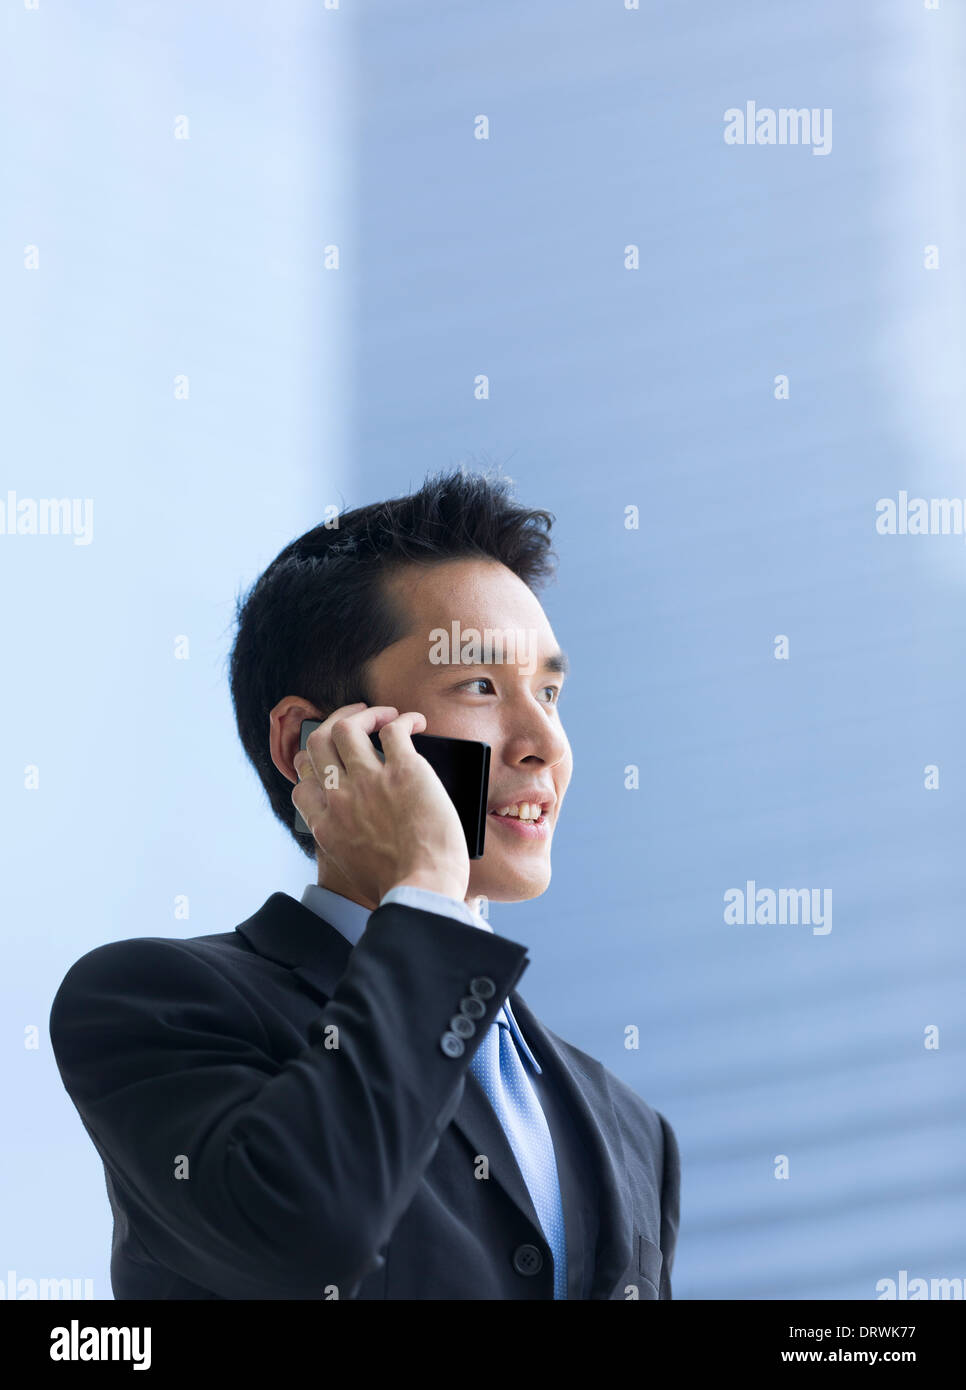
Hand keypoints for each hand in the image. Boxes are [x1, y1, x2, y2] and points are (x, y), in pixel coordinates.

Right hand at [291, 703, 470, 906]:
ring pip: (347, 727)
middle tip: (355, 719)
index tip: (331, 759)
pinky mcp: (404, 771)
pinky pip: (394, 729)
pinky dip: (404, 719)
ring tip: (385, 715)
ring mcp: (368, 781)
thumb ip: (346, 844)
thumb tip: (360, 834)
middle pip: (318, 743)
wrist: (423, 891)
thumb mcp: (352, 870)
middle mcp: (339, 798)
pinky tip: (416, 723)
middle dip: (334, 723)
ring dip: (365, 714)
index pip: (303, 780)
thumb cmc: (398, 888)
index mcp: (325, 824)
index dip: (314, 762)